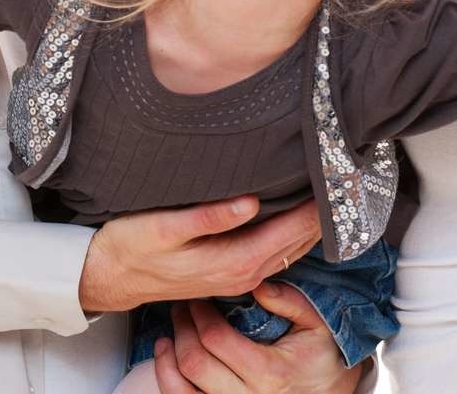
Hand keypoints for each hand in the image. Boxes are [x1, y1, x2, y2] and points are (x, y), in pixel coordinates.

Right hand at [78, 198, 321, 313]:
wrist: (111, 276)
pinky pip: (276, 254)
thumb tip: (251, 202)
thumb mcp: (164, 227)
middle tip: (345, 178)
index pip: (290, 231)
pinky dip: (294, 234)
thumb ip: (209, 217)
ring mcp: (240, 278)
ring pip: (291, 250)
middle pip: (298, 243)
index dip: (316, 207)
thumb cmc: (132, 246)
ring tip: (332, 192)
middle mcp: (244, 274)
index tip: (338, 179)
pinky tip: (300, 215)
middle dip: (323, 214)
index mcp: (233, 261)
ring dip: (311, 225)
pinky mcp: (233, 274)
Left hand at [154, 283, 361, 393]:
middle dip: (181, 329)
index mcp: (269, 372)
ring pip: (182, 390)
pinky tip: (169, 363)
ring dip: (168, 359)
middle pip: (194, 362)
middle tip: (181, 308)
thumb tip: (257, 284)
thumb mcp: (318, 326)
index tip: (197, 298)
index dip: (199, 315)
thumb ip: (291, 301)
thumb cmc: (322, 361)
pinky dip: (170, 383)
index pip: (216, 339)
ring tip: (169, 335)